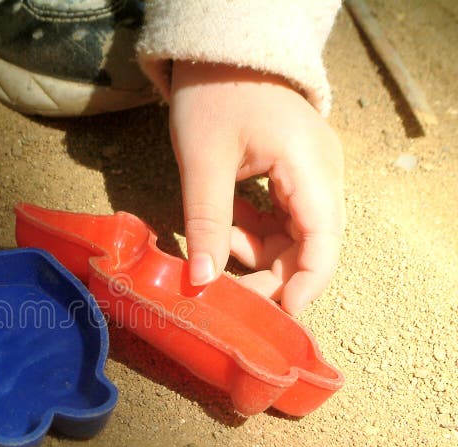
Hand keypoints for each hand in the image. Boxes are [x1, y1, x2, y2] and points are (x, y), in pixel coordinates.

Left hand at [169, 62, 344, 314]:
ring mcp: (313, 173)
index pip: (324, 239)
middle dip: (273, 274)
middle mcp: (323, 172)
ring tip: (215, 240)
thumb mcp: (202, 162)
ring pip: (298, 236)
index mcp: (309, 164)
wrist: (221, 55)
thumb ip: (205, 223)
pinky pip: (284, 220)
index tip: (280, 314)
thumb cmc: (212, 96)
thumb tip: (200, 281)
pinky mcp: (296, 176)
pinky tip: (225, 228)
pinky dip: (255, 233)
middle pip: (313, 244)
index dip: (307, 283)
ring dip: (258, 252)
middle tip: (226, 291)